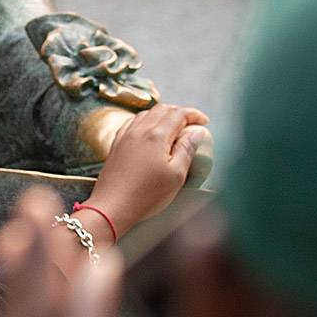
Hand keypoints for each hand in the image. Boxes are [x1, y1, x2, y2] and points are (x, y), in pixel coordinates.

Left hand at [84, 100, 209, 244]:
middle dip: (180, 112)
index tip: (204, 121)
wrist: (111, 207)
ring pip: (147, 113)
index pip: (179, 114)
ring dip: (163, 115)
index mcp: (156, 136)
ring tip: (173, 128)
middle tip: (191, 124)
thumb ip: (187, 149)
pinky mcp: (117, 144)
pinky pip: (133, 122)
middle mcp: (139, 130)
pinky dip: (146, 120)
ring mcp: (126, 136)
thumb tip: (196, 132)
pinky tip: (150, 131)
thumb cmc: (146, 195)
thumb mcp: (176, 175)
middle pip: (163, 109)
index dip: (194, 114)